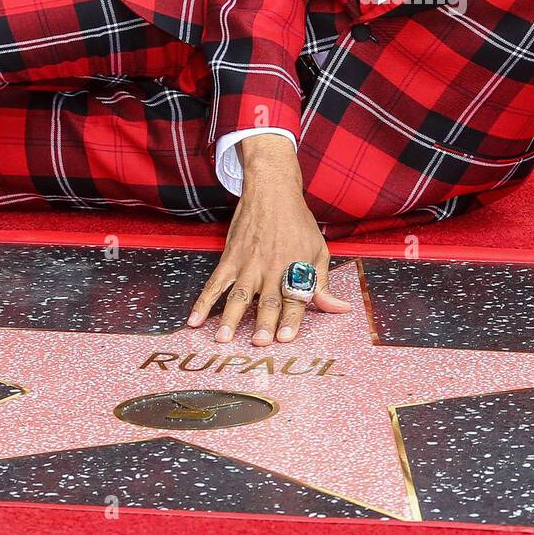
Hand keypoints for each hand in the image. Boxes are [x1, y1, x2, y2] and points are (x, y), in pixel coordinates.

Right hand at [186, 134, 349, 344]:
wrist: (272, 190)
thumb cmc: (298, 222)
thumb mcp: (319, 249)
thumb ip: (324, 283)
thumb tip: (339, 309)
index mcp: (297, 267)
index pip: (295, 298)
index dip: (291, 319)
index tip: (286, 338)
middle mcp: (273, 267)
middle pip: (268, 300)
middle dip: (263, 323)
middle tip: (258, 343)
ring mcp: (249, 263)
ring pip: (240, 294)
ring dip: (230, 318)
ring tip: (223, 338)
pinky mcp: (230, 258)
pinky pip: (215, 283)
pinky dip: (203, 302)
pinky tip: (194, 320)